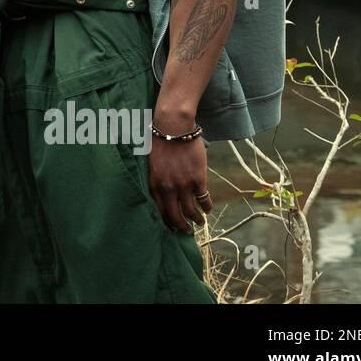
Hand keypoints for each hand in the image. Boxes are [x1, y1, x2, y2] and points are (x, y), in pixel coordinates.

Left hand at [147, 120, 209, 234]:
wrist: (173, 128)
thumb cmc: (161, 143)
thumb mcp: (152, 165)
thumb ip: (157, 179)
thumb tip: (163, 192)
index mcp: (154, 184)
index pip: (160, 210)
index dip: (167, 221)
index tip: (171, 226)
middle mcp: (167, 188)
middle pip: (174, 215)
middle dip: (181, 227)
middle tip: (186, 232)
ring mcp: (183, 185)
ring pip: (190, 211)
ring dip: (196, 220)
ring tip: (199, 223)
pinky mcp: (197, 179)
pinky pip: (203, 199)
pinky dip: (207, 207)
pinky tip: (208, 209)